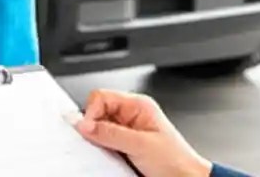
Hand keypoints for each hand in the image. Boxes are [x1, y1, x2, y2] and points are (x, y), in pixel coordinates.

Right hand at [76, 89, 211, 176]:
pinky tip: (112, 159)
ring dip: (99, 142)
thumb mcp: (140, 145)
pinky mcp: (124, 148)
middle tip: (98, 143)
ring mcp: (127, 133)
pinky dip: (103, 152)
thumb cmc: (176, 161)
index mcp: (137, 105)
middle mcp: (131, 116)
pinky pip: (104, 145)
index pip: (101, 97)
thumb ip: (109, 133)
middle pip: (98, 113)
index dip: (91, 112)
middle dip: (94, 128)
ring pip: (99, 130)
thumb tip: (83, 124)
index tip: (86, 130)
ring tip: (111, 154)